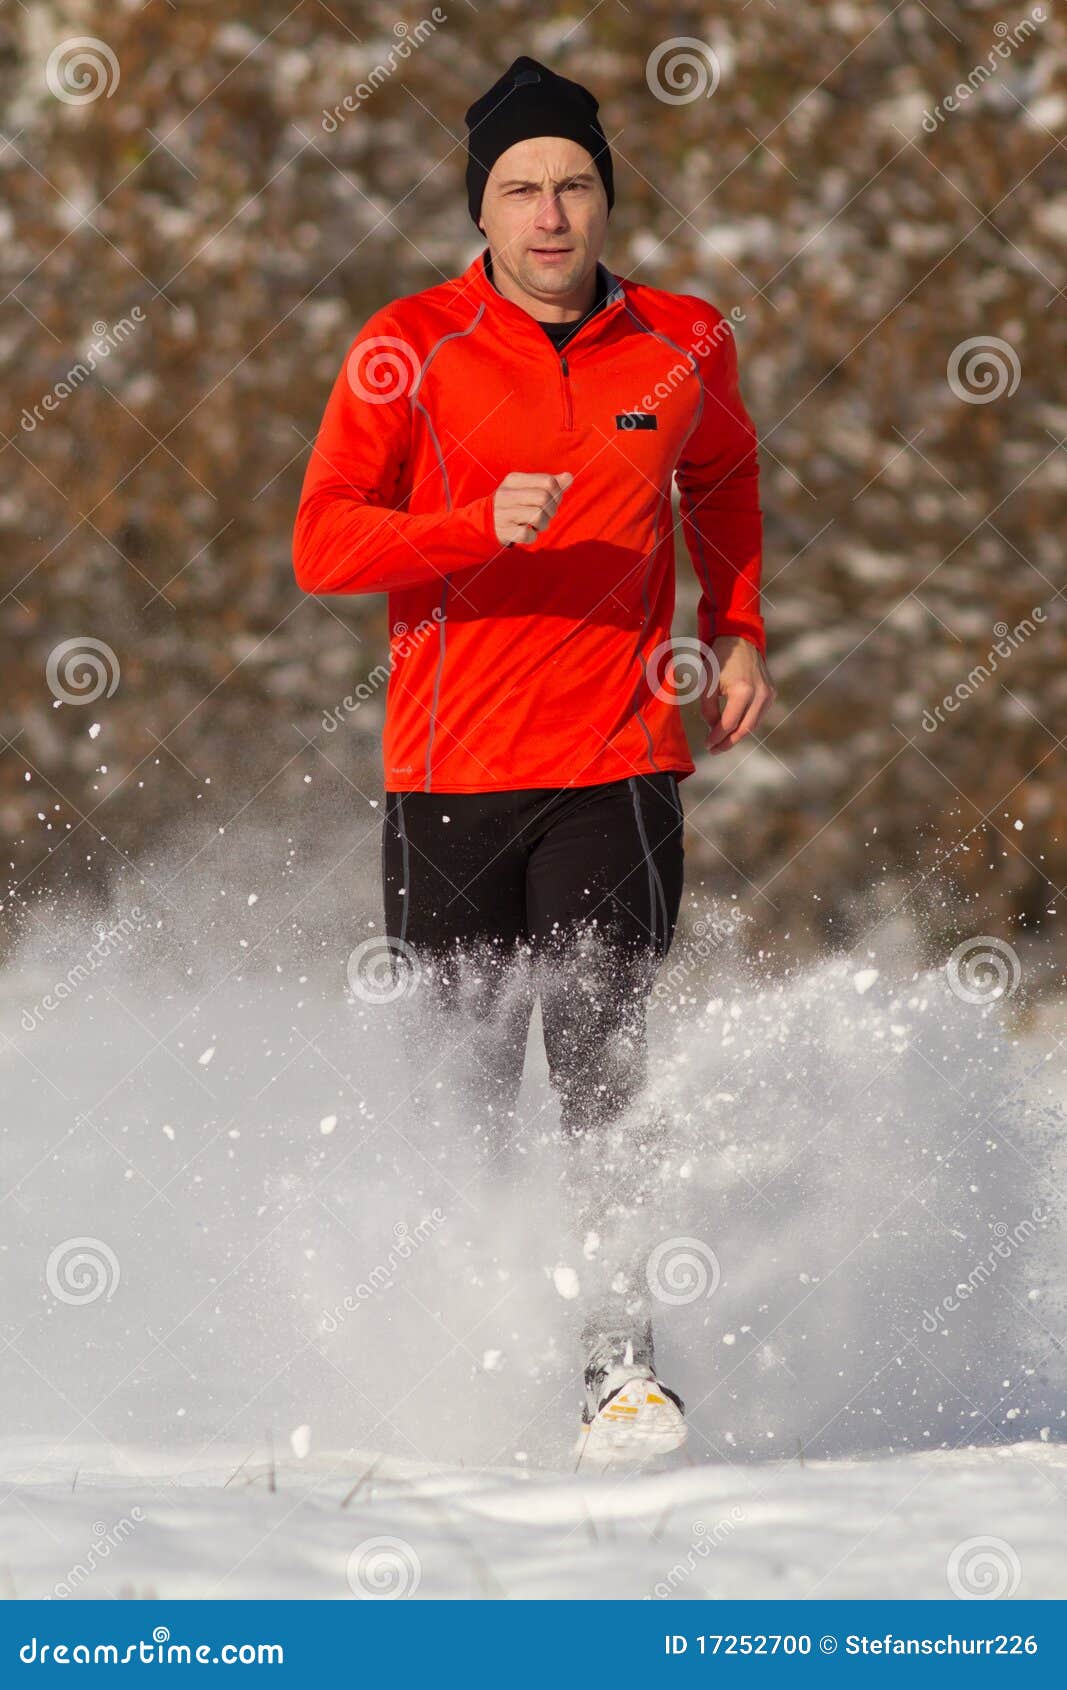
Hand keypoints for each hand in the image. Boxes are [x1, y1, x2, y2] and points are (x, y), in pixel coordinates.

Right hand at [493, 471, 573, 545]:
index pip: (548, 482)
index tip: (552, 501)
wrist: (485, 522)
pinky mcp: (503, 531)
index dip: (557, 494)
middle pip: (544, 498)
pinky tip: (527, 533)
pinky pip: (528, 534)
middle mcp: (507, 494)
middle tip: (546, 515)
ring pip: (538, 516)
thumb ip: (550, 483)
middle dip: (551, 510)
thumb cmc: (514, 503)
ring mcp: (503, 513)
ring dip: (544, 524)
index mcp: (514, 480)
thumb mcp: (528, 488)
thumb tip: (569, 477)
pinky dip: (532, 536)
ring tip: (537, 525)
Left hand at [701, 635, 776, 754]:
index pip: (729, 724)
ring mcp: (769, 694)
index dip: (716, 738)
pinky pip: (758, 714)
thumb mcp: (707, 684)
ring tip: (722, 741)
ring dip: (737, 735)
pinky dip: (746, 723)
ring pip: (753, 724)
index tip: (707, 745)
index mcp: (743, 691)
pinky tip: (733, 727)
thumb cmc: (719, 660)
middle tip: (714, 749)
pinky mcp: (772, 692)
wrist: (739, 639)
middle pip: (744, 729)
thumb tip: (714, 729)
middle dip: (728, 742)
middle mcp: (760, 694)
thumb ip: (709, 710)